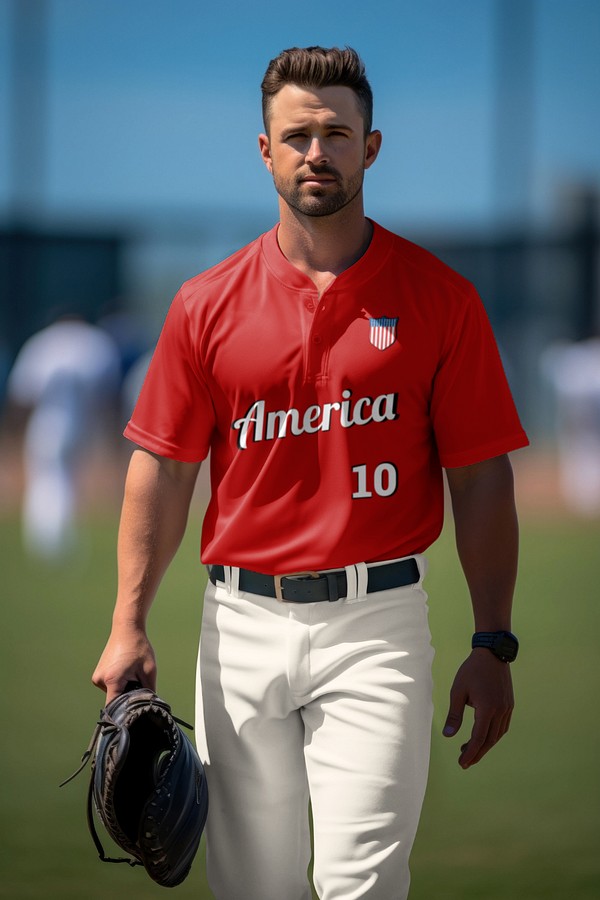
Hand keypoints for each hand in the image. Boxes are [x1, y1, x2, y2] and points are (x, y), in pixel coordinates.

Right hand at [92, 625, 156, 704]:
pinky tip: (126, 671)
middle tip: (139, 683)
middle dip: (128, 696)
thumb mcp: (149, 670)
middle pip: (116, 700)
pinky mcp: (98, 674)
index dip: (125, 712)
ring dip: (124, 689)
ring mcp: (97, 677)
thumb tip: (150, 705)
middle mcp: (100, 680)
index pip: (115, 707)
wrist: (126, 629)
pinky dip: (119, 683)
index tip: (134, 714)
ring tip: (132, 673)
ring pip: (113, 693)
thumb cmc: (139, 648)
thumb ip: (149, 690)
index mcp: (112, 680)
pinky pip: (110, 686)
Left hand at [442, 649, 513, 768]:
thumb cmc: (472, 670)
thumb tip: (448, 736)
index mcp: (487, 708)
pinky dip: (493, 736)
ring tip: (470, 750)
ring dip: (485, 745)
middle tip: (464, 762)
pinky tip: (483, 737)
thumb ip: (454, 714)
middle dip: (477, 753)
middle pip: (489, 740)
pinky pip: (502, 727)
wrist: (492, 653)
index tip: (462, 763)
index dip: (470, 752)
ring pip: (497, 735)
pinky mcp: (509, 705)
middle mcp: (500, 711)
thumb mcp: (458, 691)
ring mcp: (507, 708)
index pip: (478, 738)